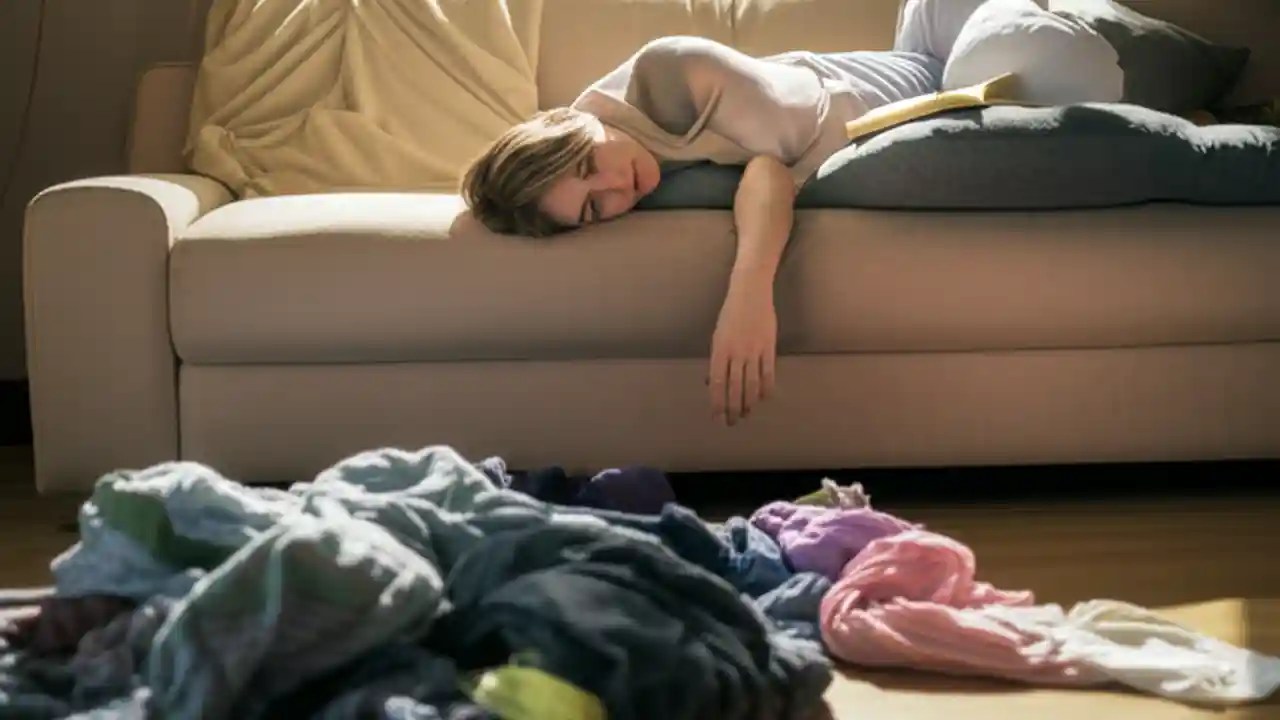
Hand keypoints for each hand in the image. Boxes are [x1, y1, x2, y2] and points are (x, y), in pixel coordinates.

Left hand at [708, 278, 777, 425]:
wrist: (750, 291)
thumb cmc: (730, 314)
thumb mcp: (717, 335)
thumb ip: (717, 360)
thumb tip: (713, 382)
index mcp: (720, 349)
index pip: (718, 383)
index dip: (717, 402)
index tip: (716, 417)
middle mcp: (736, 352)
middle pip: (734, 387)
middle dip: (732, 408)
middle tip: (731, 422)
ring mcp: (753, 350)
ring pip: (751, 383)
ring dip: (748, 402)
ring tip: (746, 414)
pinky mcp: (768, 346)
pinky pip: (768, 372)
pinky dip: (766, 388)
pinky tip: (763, 398)